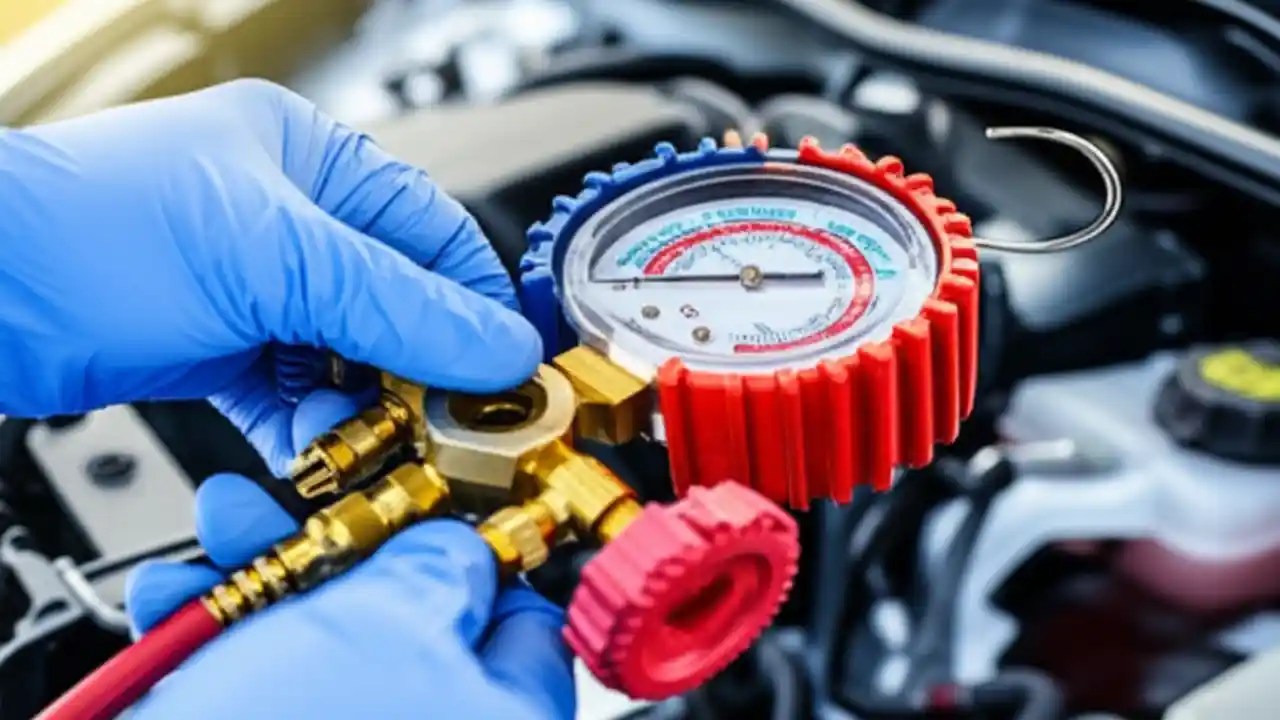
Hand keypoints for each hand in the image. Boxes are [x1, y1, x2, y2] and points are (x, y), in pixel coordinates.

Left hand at [0, 79, 539, 472]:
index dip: (474, 305)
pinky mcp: (220, 346)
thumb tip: (498, 347)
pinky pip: (292, 397)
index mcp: (313, 159)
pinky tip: (311, 453)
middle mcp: (290, 219)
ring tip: (365, 443)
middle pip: (396, 304)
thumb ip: (398, 307)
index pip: (434, 234)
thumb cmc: (87, 229)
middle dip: (417, 370)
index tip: (504, 370)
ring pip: (348, 360)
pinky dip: (307, 431)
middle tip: (438, 422)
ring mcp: (253, 285)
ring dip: (361, 410)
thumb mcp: (272, 259)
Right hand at [124, 403, 573, 719]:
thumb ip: (437, 574)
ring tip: (222, 535)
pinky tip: (180, 602)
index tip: (428, 510)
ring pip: (328, 652)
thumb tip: (454, 550)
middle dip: (346, 552)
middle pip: (414, 627)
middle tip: (304, 511)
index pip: (524, 623)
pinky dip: (224, 637)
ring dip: (268, 580)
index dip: (475, 553)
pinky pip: (270, 688)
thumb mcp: (384, 627)